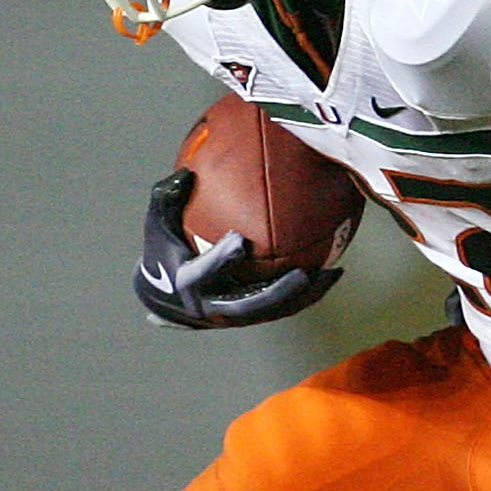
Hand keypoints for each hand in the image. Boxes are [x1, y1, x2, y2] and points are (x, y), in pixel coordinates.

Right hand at [135, 169, 339, 327]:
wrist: (166, 298)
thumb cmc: (165, 252)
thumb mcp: (159, 226)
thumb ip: (168, 200)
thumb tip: (185, 172)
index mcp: (188, 283)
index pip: (205, 272)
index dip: (221, 259)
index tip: (240, 241)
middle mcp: (212, 306)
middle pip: (248, 305)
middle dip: (276, 292)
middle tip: (302, 274)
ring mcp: (234, 317)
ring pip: (273, 311)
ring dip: (304, 296)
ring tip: (332, 274)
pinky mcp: (251, 318)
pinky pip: (284, 309)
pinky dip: (308, 295)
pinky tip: (331, 274)